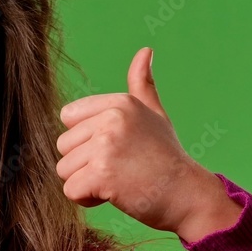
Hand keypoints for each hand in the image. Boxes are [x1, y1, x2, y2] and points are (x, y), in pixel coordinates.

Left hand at [55, 47, 240, 241]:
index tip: (115, 148)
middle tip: (120, 168)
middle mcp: (112, 119)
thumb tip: (145, 51)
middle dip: (84, 164)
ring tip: (118, 181)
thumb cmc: (167, 158)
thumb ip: (142, 84)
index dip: (85, 139)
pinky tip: (115, 194)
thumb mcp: (155, 114)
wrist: (188, 195)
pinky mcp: (102, 174)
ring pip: (64, 169)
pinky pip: (71, 190)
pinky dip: (87, 199)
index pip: (68, 117)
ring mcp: (106, 145)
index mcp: (120, 102)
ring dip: (85, 183)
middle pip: (63, 146)